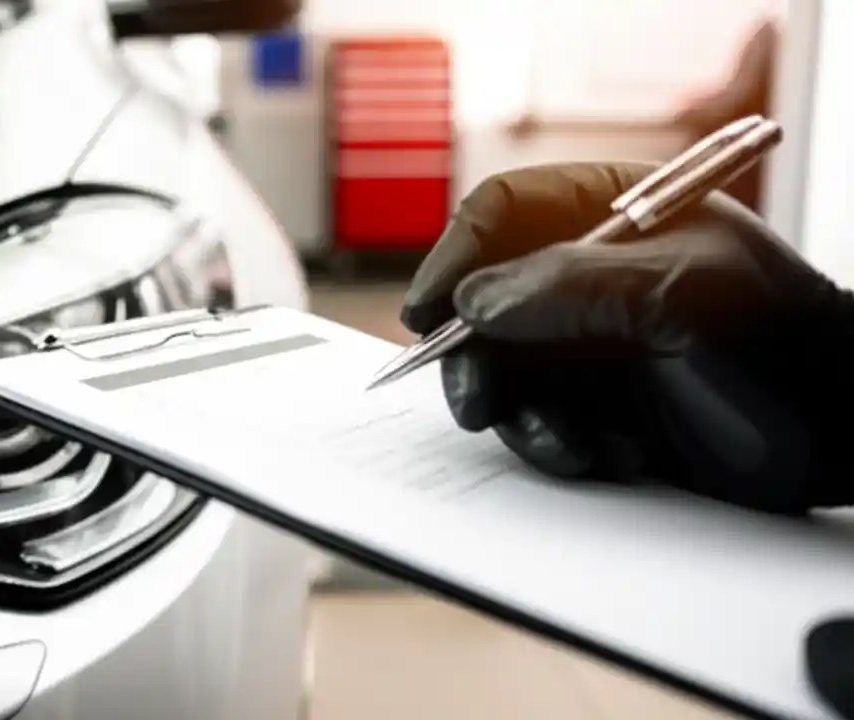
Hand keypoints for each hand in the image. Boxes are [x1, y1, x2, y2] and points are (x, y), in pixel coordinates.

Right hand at [402, 163, 852, 512]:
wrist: (839, 434)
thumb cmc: (780, 341)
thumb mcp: (678, 295)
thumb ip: (566, 286)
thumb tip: (471, 305)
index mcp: (610, 212)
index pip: (501, 213)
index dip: (455, 256)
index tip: (430, 313)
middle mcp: (585, 272)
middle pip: (483, 300)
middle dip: (476, 358)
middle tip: (479, 404)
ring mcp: (587, 340)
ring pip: (502, 370)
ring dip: (522, 416)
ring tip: (570, 444)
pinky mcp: (594, 404)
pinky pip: (536, 420)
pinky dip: (558, 445)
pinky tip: (612, 456)